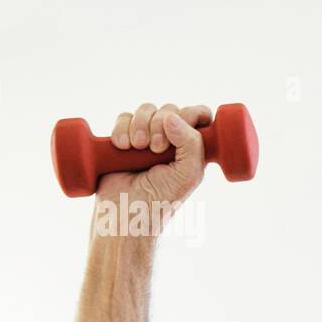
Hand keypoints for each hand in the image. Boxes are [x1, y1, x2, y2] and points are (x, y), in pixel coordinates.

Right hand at [95, 102, 211, 212]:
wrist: (125, 212)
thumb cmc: (161, 199)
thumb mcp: (188, 175)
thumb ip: (191, 144)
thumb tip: (171, 117)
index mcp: (193, 148)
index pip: (199, 115)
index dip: (191, 115)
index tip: (179, 131)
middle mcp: (172, 140)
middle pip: (170, 109)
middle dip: (161, 124)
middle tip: (155, 149)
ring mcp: (147, 137)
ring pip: (146, 109)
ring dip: (140, 125)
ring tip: (138, 148)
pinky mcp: (124, 139)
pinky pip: (124, 117)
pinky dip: (122, 128)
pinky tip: (123, 146)